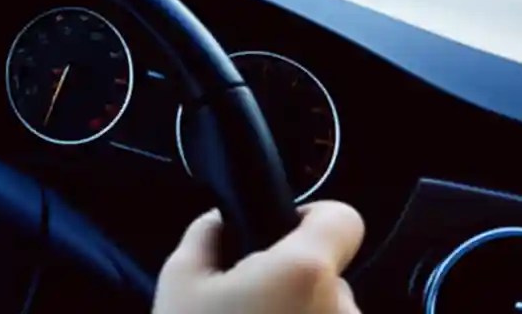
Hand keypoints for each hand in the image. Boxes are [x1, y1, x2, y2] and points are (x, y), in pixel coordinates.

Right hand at [153, 201, 363, 313]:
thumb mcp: (179, 280)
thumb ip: (207, 233)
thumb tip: (220, 223)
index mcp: (304, 272)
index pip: (342, 217)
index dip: (312, 217)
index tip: (281, 235)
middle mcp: (342, 310)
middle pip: (326, 271)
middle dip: (292, 280)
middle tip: (247, 303)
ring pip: (326, 311)